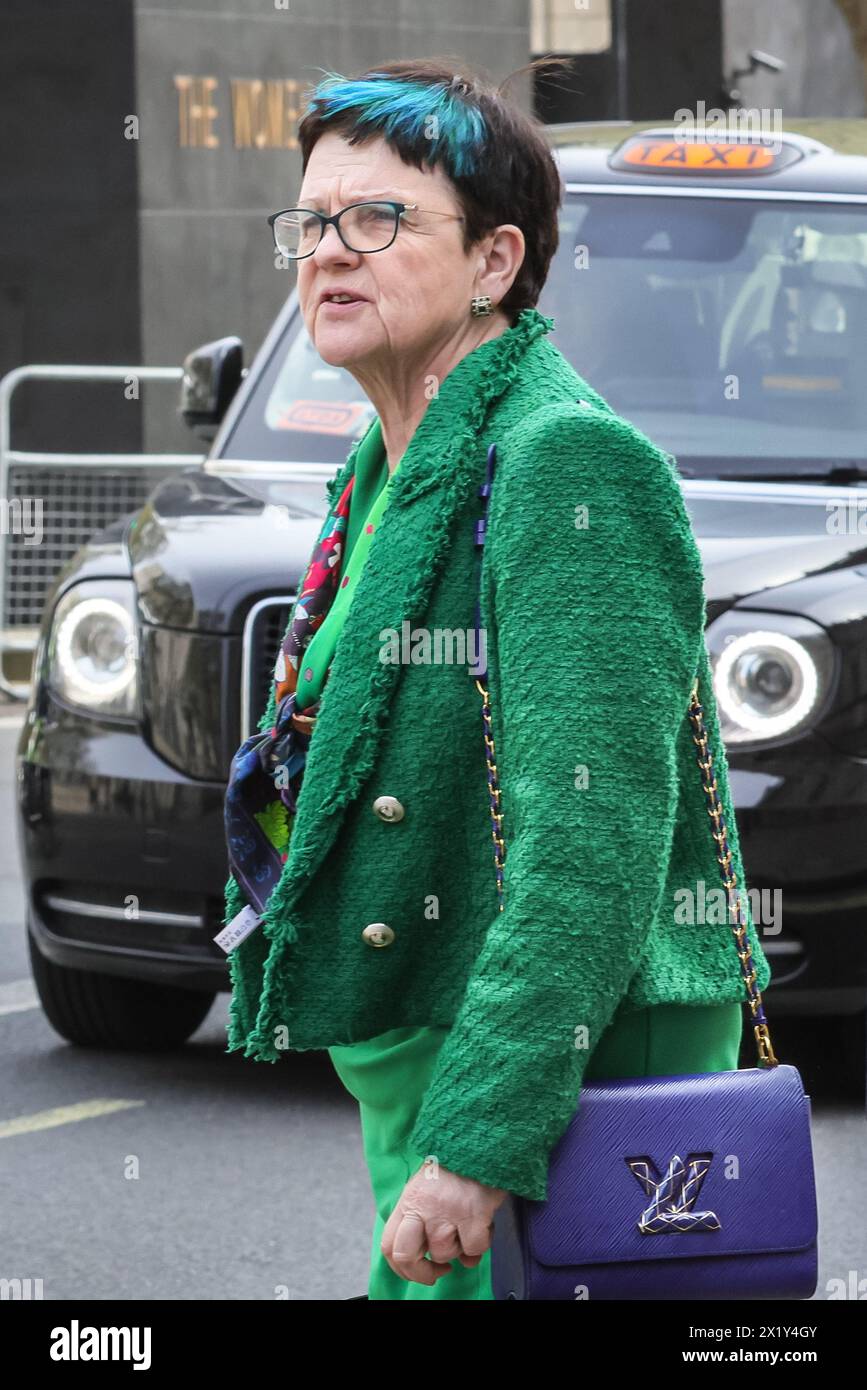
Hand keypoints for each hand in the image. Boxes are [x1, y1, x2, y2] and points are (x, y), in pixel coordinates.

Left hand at [380, 1162, 508, 1285]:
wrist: (478, 1143)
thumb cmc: (453, 1168)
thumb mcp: (426, 1189)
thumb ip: (426, 1224)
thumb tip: (451, 1260)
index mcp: (408, 1202)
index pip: (389, 1246)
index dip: (402, 1269)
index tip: (420, 1269)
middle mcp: (421, 1208)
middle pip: (406, 1256)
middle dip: (423, 1273)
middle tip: (441, 1269)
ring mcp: (446, 1212)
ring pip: (445, 1254)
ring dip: (459, 1248)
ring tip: (466, 1225)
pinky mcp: (472, 1215)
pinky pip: (473, 1249)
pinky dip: (480, 1244)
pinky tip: (483, 1225)